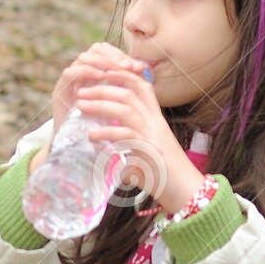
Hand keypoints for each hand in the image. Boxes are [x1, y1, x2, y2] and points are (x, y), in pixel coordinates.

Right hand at [50, 42, 148, 135]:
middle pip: (95, 50)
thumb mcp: (118, 104)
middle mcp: (81, 74)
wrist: (78, 149)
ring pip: (84, 58)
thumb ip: (127, 86)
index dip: (122, 55)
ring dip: (102, 62)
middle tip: (129, 66)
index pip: (107, 52)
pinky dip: (86, 72)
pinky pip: (70, 73)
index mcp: (95, 73)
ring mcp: (69, 82)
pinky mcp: (59, 92)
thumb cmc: (101, 127)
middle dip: (114, 56)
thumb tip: (147, 70)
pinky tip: (101, 78)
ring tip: (119, 70)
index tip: (138, 66)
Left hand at [72, 67, 204, 211]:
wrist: (184, 190)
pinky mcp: (149, 150)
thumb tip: (105, 146)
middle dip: (103, 88)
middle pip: (129, 92)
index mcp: (155, 117)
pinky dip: (107, 133)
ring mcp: (153, 134)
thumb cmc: (163, 173)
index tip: (100, 73)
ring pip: (126, 108)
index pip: (140, 85)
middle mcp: (155, 121)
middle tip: (81, 92)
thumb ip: (129, 142)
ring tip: (80, 106)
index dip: (121, 75)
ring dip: (101, 104)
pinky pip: (126, 135)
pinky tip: (91, 136)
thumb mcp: (146, 149)